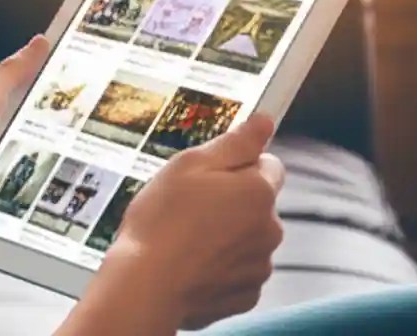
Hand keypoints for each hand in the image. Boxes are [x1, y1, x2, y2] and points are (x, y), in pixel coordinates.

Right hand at [101, 115, 285, 330]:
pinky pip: (237, 271)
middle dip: (230, 201)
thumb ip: (234, 143)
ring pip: (247, 238)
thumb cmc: (161, 221)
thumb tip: (266, 121)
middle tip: (187, 206)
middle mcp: (270, 229)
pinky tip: (189, 264)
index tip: (208, 175)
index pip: (268, 164)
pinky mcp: (245, 295)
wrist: (146, 286)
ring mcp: (259, 266)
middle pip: (257, 203)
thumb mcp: (190, 165)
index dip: (238, 165)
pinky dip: (218, 267)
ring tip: (183, 238)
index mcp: (259, 191)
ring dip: (225, 235)